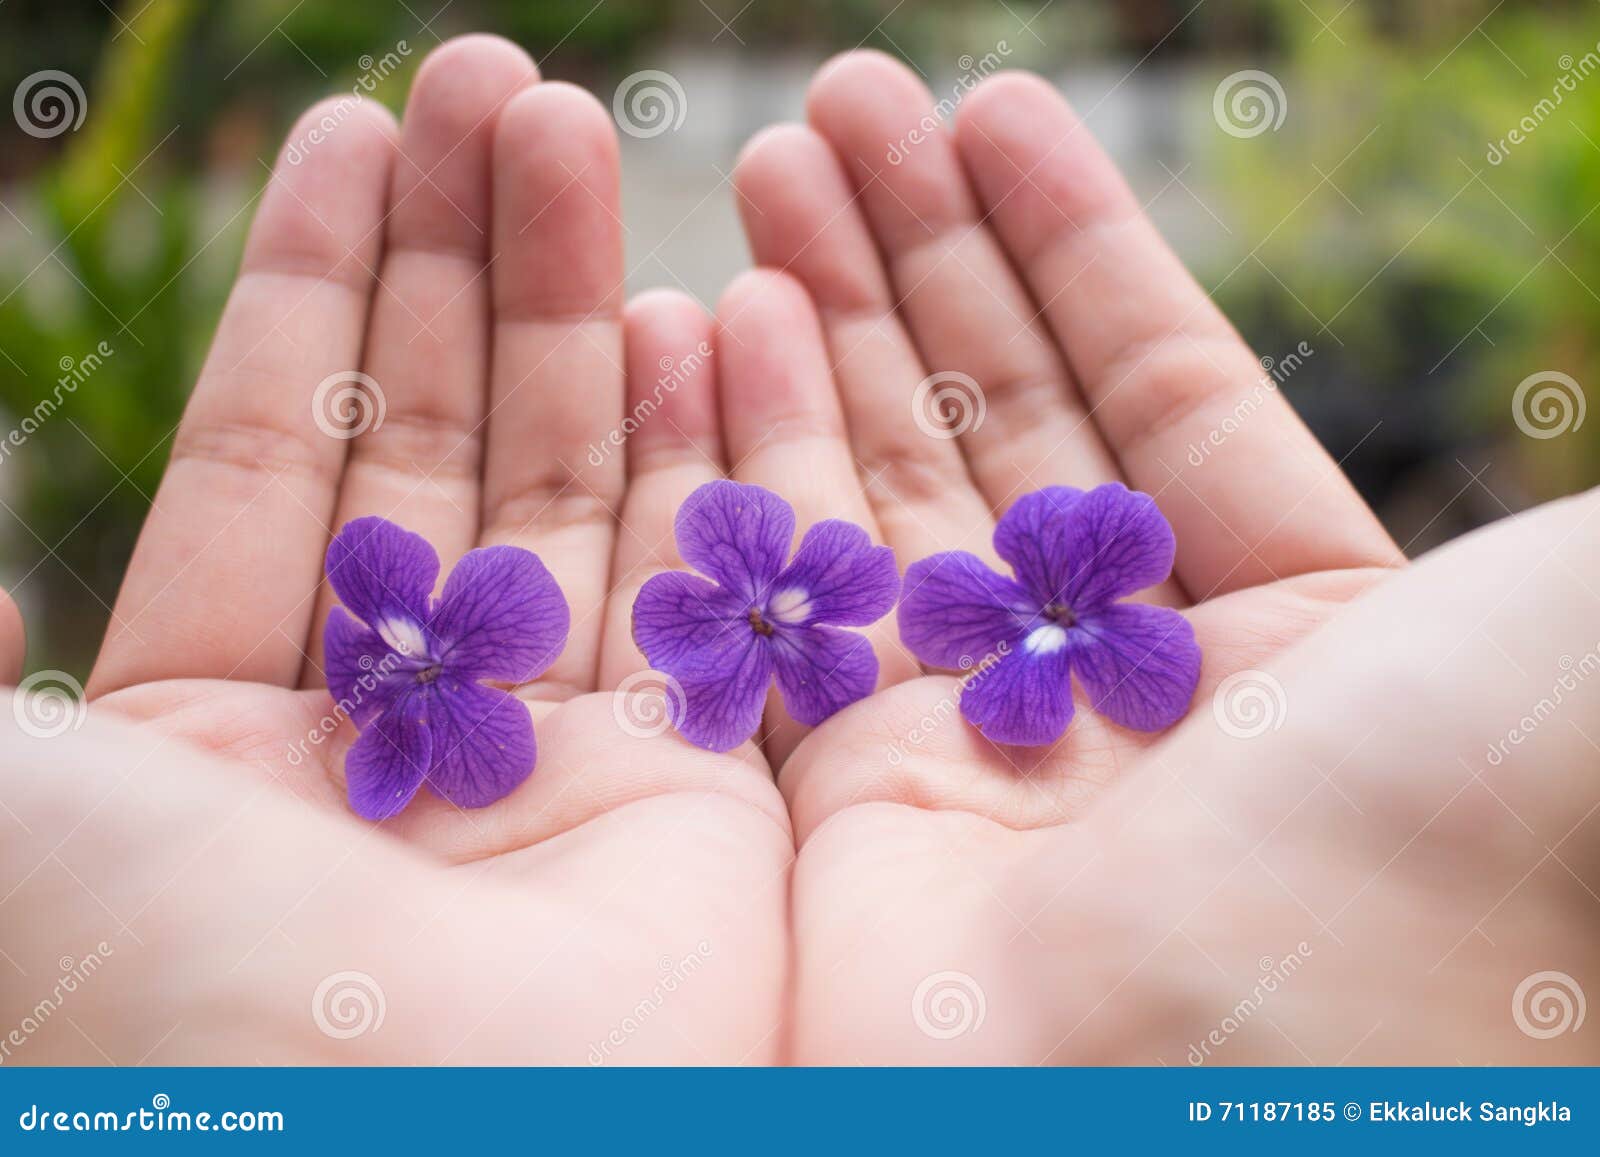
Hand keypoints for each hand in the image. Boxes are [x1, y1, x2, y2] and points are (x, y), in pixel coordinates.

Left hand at [0, 36, 787, 1063]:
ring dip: (581, 310)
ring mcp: (550, 764)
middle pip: (435, 442)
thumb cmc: (158, 993)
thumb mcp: (0, 801)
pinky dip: (706, 447)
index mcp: (220, 738)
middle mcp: (392, 740)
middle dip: (461, 255)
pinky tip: (704, 310)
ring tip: (582, 139)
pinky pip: (699, 587)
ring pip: (569, 489)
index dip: (317, 283)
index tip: (363, 129)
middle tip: (500, 85)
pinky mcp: (690, 797)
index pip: (279, 455)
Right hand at [732, 54, 1596, 1062]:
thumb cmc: (1429, 841)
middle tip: (837, 108)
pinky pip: (793, 595)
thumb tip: (1562, 426)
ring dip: (826, 323)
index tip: (987, 110)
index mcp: (1301, 641)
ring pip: (885, 491)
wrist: (1236, 1092)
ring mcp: (978, 749)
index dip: (1073, 242)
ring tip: (773, 166)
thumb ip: (1545, 535)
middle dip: (923, 253)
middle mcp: (1127, 689)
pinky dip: (752, 455)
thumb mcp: (1558, 628)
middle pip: (1007, 421)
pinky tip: (724, 317)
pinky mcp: (850, 803)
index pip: (1162, 392)